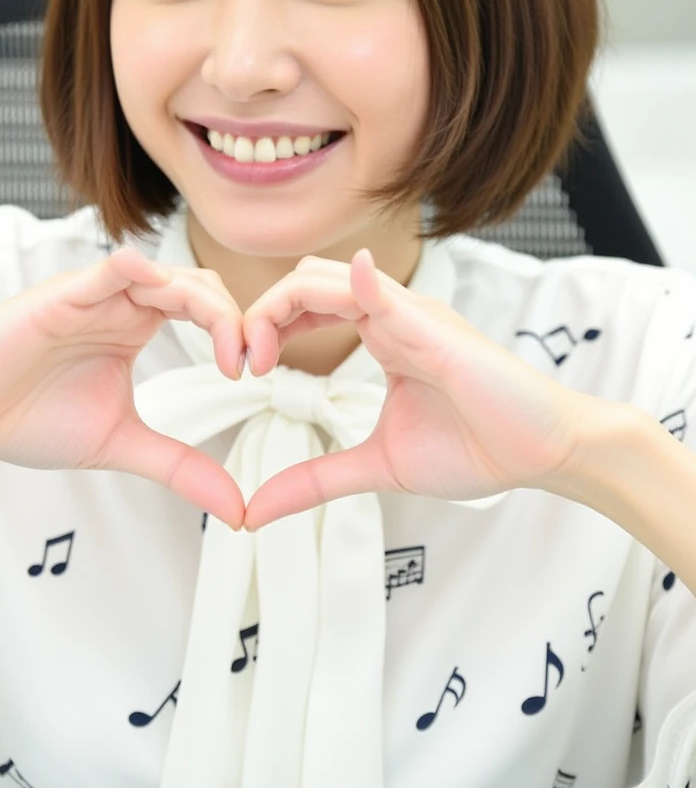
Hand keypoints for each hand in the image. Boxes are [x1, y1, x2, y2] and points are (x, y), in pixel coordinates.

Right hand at [0, 249, 245, 527]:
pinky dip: (134, 269)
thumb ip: (179, 465)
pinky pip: (107, 271)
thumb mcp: (119, 443)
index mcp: (141, 325)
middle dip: (237, 319)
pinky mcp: (62, 297)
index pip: (209, 311)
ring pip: (166, 275)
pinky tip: (157, 284)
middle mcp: (124, 304)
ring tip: (227, 349)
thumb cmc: (27, 417)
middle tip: (253, 364)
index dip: (240, 334)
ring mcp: (95, 297)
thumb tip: (238, 508)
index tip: (257, 375)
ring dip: (206, 304)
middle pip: (200, 287)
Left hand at [242, 249, 592, 528]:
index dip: (265, 328)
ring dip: (282, 304)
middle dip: (261, 312)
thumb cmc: (478, 447)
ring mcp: (412, 315)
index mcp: (382, 334)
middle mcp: (392, 314)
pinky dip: (356, 282)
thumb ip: (317, 478)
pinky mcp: (433, 328)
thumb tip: (254, 509)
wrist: (544, 452)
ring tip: (260, 353)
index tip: (243, 373)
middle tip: (242, 364)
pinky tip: (342, 286)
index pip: (306, 305)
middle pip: (306, 280)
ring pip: (329, 278)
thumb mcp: (379, 465)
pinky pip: (384, 293)